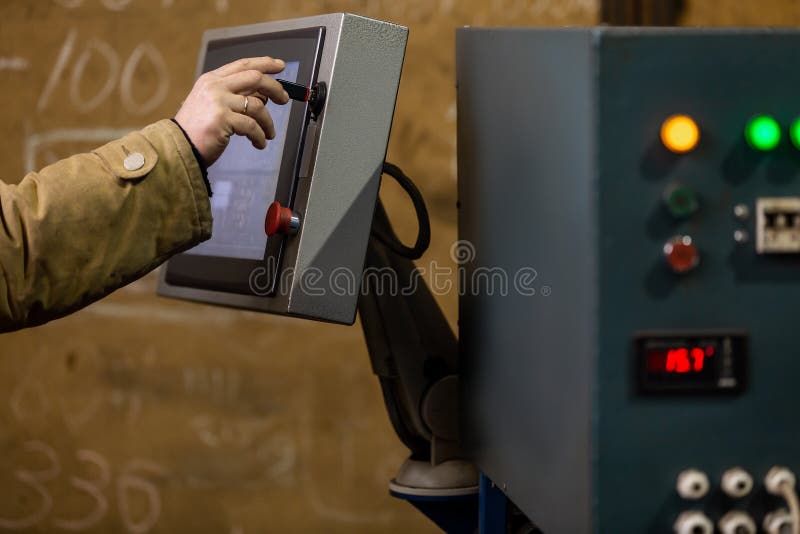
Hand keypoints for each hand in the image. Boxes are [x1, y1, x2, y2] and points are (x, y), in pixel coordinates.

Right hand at [174, 57, 289, 165]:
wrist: (177, 147)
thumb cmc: (195, 130)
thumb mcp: (211, 105)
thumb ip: (233, 96)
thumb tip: (263, 95)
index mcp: (211, 80)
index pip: (243, 65)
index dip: (264, 63)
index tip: (279, 66)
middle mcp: (215, 86)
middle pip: (255, 78)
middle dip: (275, 88)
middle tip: (283, 99)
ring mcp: (218, 102)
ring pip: (258, 105)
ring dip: (268, 122)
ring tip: (268, 133)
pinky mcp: (223, 119)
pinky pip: (252, 126)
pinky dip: (260, 136)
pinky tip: (259, 143)